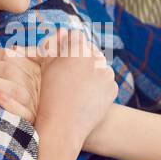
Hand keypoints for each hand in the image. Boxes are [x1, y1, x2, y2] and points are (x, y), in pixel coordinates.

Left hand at [0, 46, 42, 120]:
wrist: (36, 125)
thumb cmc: (22, 96)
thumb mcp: (23, 76)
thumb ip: (15, 63)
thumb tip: (4, 49)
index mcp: (32, 69)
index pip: (9, 55)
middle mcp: (34, 83)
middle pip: (8, 70)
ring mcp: (33, 102)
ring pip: (14, 88)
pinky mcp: (31, 119)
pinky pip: (23, 112)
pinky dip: (11, 104)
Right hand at [31, 28, 117, 150]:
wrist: (63, 128)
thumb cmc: (49, 97)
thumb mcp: (47, 68)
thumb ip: (55, 46)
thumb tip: (64, 31)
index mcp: (77, 50)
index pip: (76, 36)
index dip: (69, 46)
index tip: (64, 58)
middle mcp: (95, 58)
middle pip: (89, 50)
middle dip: (82, 58)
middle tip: (71, 75)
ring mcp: (107, 74)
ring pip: (99, 65)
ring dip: (91, 71)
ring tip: (77, 87)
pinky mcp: (113, 88)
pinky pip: (106, 81)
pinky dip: (98, 86)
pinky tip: (86, 96)